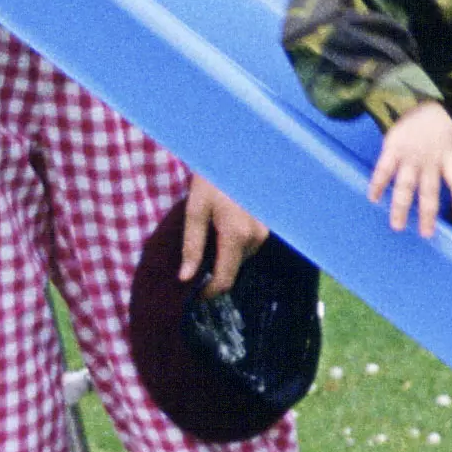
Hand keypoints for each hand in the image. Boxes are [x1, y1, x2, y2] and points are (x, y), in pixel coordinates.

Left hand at [173, 173, 265, 296]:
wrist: (234, 157)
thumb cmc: (212, 180)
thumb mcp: (195, 210)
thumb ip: (192, 246)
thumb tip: (186, 278)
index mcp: (236, 236)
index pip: (225, 279)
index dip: (209, 292)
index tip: (194, 295)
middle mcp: (255, 237)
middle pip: (232, 269)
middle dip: (213, 270)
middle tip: (194, 259)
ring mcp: (264, 232)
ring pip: (240, 259)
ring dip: (222, 256)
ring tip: (208, 235)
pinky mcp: (266, 227)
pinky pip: (247, 247)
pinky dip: (232, 246)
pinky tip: (221, 227)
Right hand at [367, 102, 451, 234]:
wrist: (414, 95)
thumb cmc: (434, 118)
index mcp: (446, 158)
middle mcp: (429, 161)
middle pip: (430, 192)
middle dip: (428, 214)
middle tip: (426, 234)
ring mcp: (410, 156)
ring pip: (406, 186)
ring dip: (401, 207)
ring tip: (397, 226)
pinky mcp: (392, 149)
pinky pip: (384, 168)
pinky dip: (378, 183)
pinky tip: (373, 198)